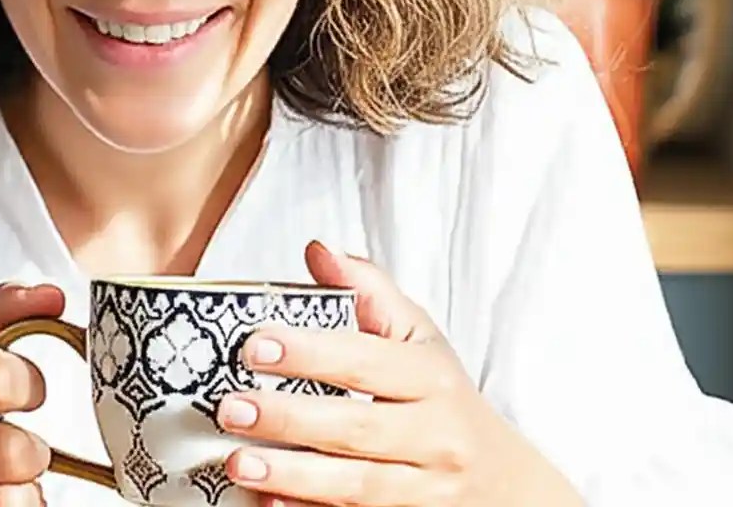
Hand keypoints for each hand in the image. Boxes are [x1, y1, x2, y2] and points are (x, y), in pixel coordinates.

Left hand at [216, 242, 582, 506]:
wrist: (500, 480)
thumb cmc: (442, 398)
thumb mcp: (418, 338)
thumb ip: (369, 292)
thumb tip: (319, 252)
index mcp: (431, 378)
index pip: (366, 361)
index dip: (310, 353)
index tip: (255, 346)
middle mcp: (434, 436)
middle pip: (357, 427)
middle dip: (289, 418)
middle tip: (232, 407)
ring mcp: (425, 490)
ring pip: (357, 485)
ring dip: (293, 475)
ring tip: (237, 462)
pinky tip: (268, 503)